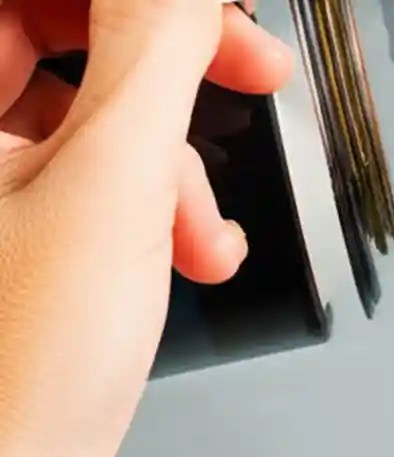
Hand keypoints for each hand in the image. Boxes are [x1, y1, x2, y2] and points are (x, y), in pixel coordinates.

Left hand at [0, 0, 291, 456]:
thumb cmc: (19, 368)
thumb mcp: (110, 185)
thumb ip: (155, 52)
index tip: (213, 14)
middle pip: (73, 35)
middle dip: (176, 63)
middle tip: (254, 75)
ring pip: (101, 115)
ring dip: (179, 163)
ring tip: (206, 230)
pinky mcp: (28, 236)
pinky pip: (108, 181)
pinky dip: (164, 210)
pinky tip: (194, 259)